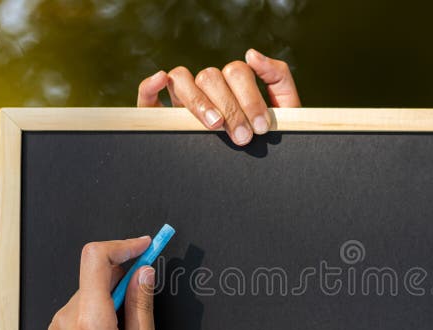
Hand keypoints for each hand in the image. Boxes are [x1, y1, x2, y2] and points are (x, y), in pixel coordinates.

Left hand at [0, 237, 158, 329]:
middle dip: (126, 272)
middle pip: (96, 273)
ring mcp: (57, 328)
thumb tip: (145, 273)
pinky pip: (81, 311)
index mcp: (90, 317)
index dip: (125, 244)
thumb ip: (143, 309)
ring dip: (116, 296)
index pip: (97, 256)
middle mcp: (67, 316)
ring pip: (90, 294)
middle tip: (153, 284)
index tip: (149, 246)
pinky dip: (103, 311)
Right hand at [137, 48, 300, 145]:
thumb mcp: (285, 108)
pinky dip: (149, 86)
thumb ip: (278, 77)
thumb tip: (250, 54)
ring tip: (216, 125)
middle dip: (230, 107)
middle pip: (210, 76)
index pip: (235, 72)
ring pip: (182, 79)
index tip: (261, 126)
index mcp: (233, 83)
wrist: (263, 172)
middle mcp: (207, 88)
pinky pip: (147, 97)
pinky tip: (159, 81)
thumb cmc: (269, 138)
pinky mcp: (162, 118)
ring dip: (199, 101)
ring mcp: (184, 101)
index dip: (249, 97)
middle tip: (244, 137)